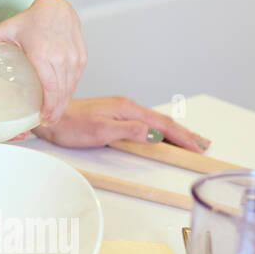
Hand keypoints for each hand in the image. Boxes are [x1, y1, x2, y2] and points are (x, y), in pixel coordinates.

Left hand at [0, 0, 86, 125]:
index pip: (50, 87)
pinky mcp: (81, 57)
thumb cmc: (32, 19)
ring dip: (63, 103)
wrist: (57, 7)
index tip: (43, 118)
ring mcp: (74, 58)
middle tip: (46, 122)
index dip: (48, 105)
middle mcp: (62, 57)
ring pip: (71, 88)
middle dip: (55, 111)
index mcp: (42, 53)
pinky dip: (70, 92)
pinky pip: (77, 80)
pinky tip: (62, 100)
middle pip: (61, 92)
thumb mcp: (6, 27)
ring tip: (53, 116)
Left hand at [32, 96, 208, 151]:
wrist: (49, 117)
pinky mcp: (115, 115)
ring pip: (155, 121)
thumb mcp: (100, 131)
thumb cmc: (70, 124)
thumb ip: (129, 131)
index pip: (162, 124)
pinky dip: (160, 130)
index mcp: (127, 109)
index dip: (182, 136)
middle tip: (204, 145)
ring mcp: (121, 110)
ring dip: (175, 131)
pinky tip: (162, 135)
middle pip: (163, 121)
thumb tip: (154, 135)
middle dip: (185, 133)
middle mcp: (127, 106)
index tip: (198, 147)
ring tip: (191, 140)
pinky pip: (145, 122)